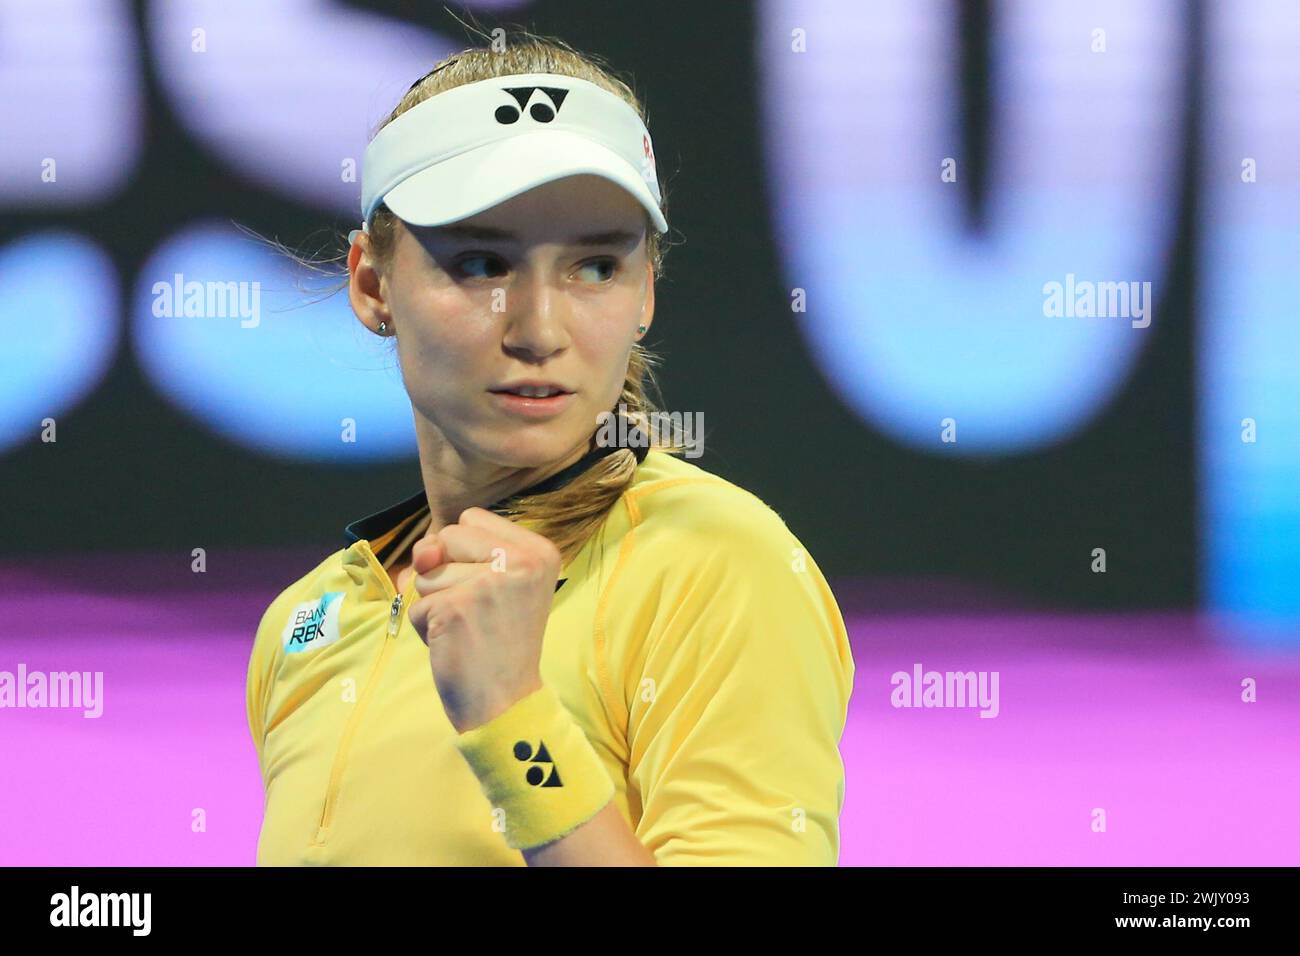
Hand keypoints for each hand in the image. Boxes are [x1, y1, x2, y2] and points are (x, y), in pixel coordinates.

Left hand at [406, 507, 560, 732]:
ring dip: (434, 603)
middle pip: (447, 537)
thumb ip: (453, 551)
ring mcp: (488, 583)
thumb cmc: (498, 641)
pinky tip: (455, 644)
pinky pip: (415, 604)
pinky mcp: (455, 608)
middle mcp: (521, 561)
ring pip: (426, 572)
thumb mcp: (492, 581)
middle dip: (446, 574)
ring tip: (468, 629)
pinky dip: (425, 628)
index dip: (465, 552)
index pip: (472, 518)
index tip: (491, 589)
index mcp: (539, 551)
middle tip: (478, 612)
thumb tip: (423, 551)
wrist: (506, 702)